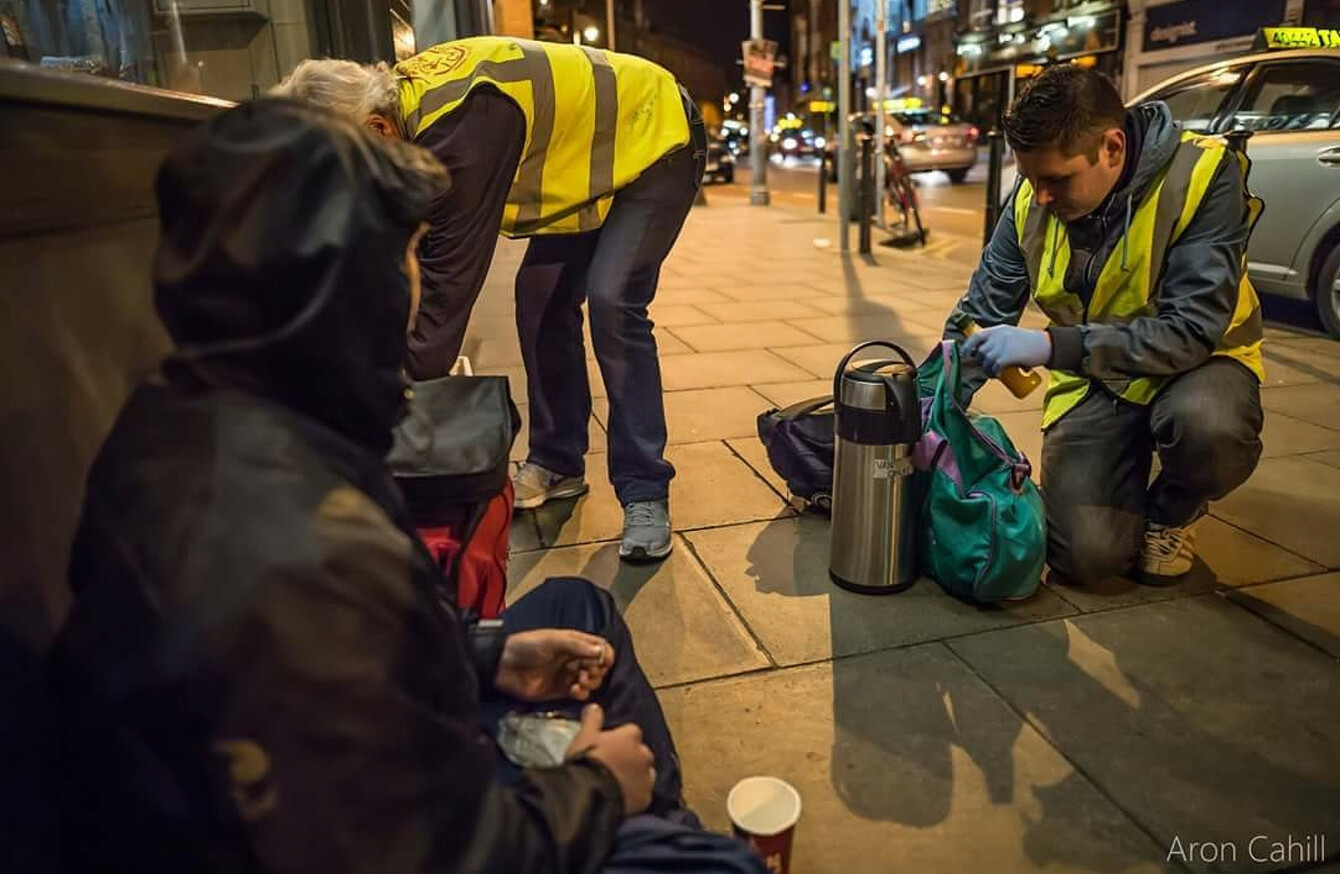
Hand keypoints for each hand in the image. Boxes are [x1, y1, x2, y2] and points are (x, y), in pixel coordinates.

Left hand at [494, 629, 613, 702]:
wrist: (503, 665)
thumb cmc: (527, 646)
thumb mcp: (552, 641)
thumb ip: (578, 646)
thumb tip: (602, 652)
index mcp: (574, 643)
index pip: (600, 648)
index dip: (605, 655)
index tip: (603, 661)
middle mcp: (574, 658)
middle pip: (599, 666)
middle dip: (598, 671)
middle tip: (586, 672)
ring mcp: (568, 675)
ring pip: (592, 681)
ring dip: (591, 683)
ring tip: (580, 682)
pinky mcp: (560, 691)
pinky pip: (579, 694)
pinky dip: (581, 693)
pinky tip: (574, 690)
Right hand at [566, 704, 654, 815]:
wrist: (591, 793)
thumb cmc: (587, 760)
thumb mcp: (584, 736)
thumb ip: (592, 720)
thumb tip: (595, 706)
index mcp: (631, 735)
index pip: (630, 732)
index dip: (619, 740)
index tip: (608, 747)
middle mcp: (644, 753)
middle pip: (640, 752)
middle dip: (630, 757)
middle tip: (612, 767)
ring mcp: (647, 777)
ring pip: (645, 773)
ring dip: (636, 776)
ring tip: (618, 783)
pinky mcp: (646, 798)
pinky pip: (642, 793)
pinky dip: (636, 795)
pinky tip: (623, 798)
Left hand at [962, 325, 1050, 375]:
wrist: (1044, 345)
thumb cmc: (1029, 342)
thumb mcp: (1010, 335)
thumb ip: (999, 340)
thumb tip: (985, 355)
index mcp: (997, 329)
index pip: (976, 337)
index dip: (967, 346)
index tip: (964, 354)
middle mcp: (997, 336)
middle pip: (980, 351)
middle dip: (980, 362)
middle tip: (987, 368)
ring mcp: (1001, 346)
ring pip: (986, 361)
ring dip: (987, 370)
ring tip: (993, 373)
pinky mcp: (1007, 356)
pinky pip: (994, 367)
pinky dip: (994, 373)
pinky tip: (998, 375)